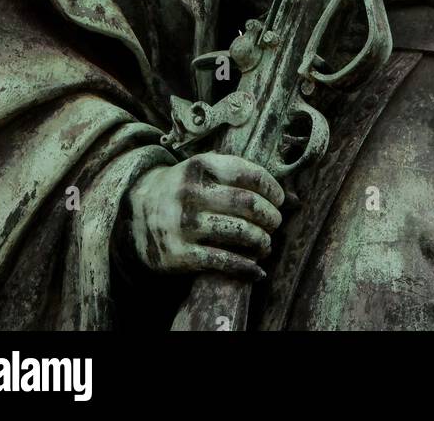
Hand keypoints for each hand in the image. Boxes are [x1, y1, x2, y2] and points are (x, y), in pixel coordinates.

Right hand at [122, 152, 283, 280]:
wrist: (137, 212)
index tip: (280, 199)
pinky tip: (256, 268)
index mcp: (202, 166)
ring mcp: (185, 224)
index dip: (272, 189)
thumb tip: (296, 199)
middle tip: (275, 223)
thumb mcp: (208, 172)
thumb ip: (245, 179)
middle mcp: (192, 193)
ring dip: (262, 241)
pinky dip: (246, 267)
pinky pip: (223, 261)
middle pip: (249, 205)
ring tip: (266, 243)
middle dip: (271, 216)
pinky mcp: (180, 254)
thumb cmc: (185, 188)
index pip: (250, 174)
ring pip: (240, 233)